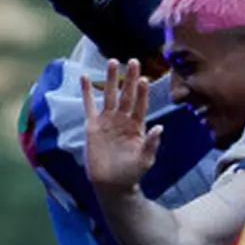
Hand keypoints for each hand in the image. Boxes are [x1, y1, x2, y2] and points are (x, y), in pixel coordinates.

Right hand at [81, 60, 163, 195]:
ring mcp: (108, 121)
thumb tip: (160, 128)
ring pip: (110, 95)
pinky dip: (87, 91)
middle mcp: (123, 120)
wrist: (112, 184)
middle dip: (130, 79)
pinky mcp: (93, 125)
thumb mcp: (144, 160)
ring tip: (113, 61)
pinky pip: (89, 105)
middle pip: (127, 95)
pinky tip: (84, 77)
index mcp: (137, 126)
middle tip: (133, 61)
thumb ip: (151, 144)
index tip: (143, 79)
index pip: (140, 105)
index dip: (142, 93)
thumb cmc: (131, 173)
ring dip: (111, 79)